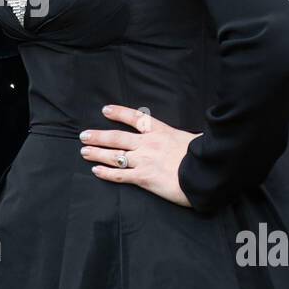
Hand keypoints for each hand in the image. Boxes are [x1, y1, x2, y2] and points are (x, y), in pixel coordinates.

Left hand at [79, 104, 198, 207]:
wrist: (204, 173)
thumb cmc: (202, 156)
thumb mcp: (191, 138)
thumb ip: (180, 137)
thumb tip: (183, 137)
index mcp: (160, 131)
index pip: (135, 118)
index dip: (118, 113)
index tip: (105, 110)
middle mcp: (148, 144)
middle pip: (117, 137)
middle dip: (98, 136)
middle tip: (84, 135)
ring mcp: (144, 160)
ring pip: (114, 155)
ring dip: (97, 153)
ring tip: (84, 151)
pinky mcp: (144, 178)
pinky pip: (120, 175)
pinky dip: (106, 173)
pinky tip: (96, 171)